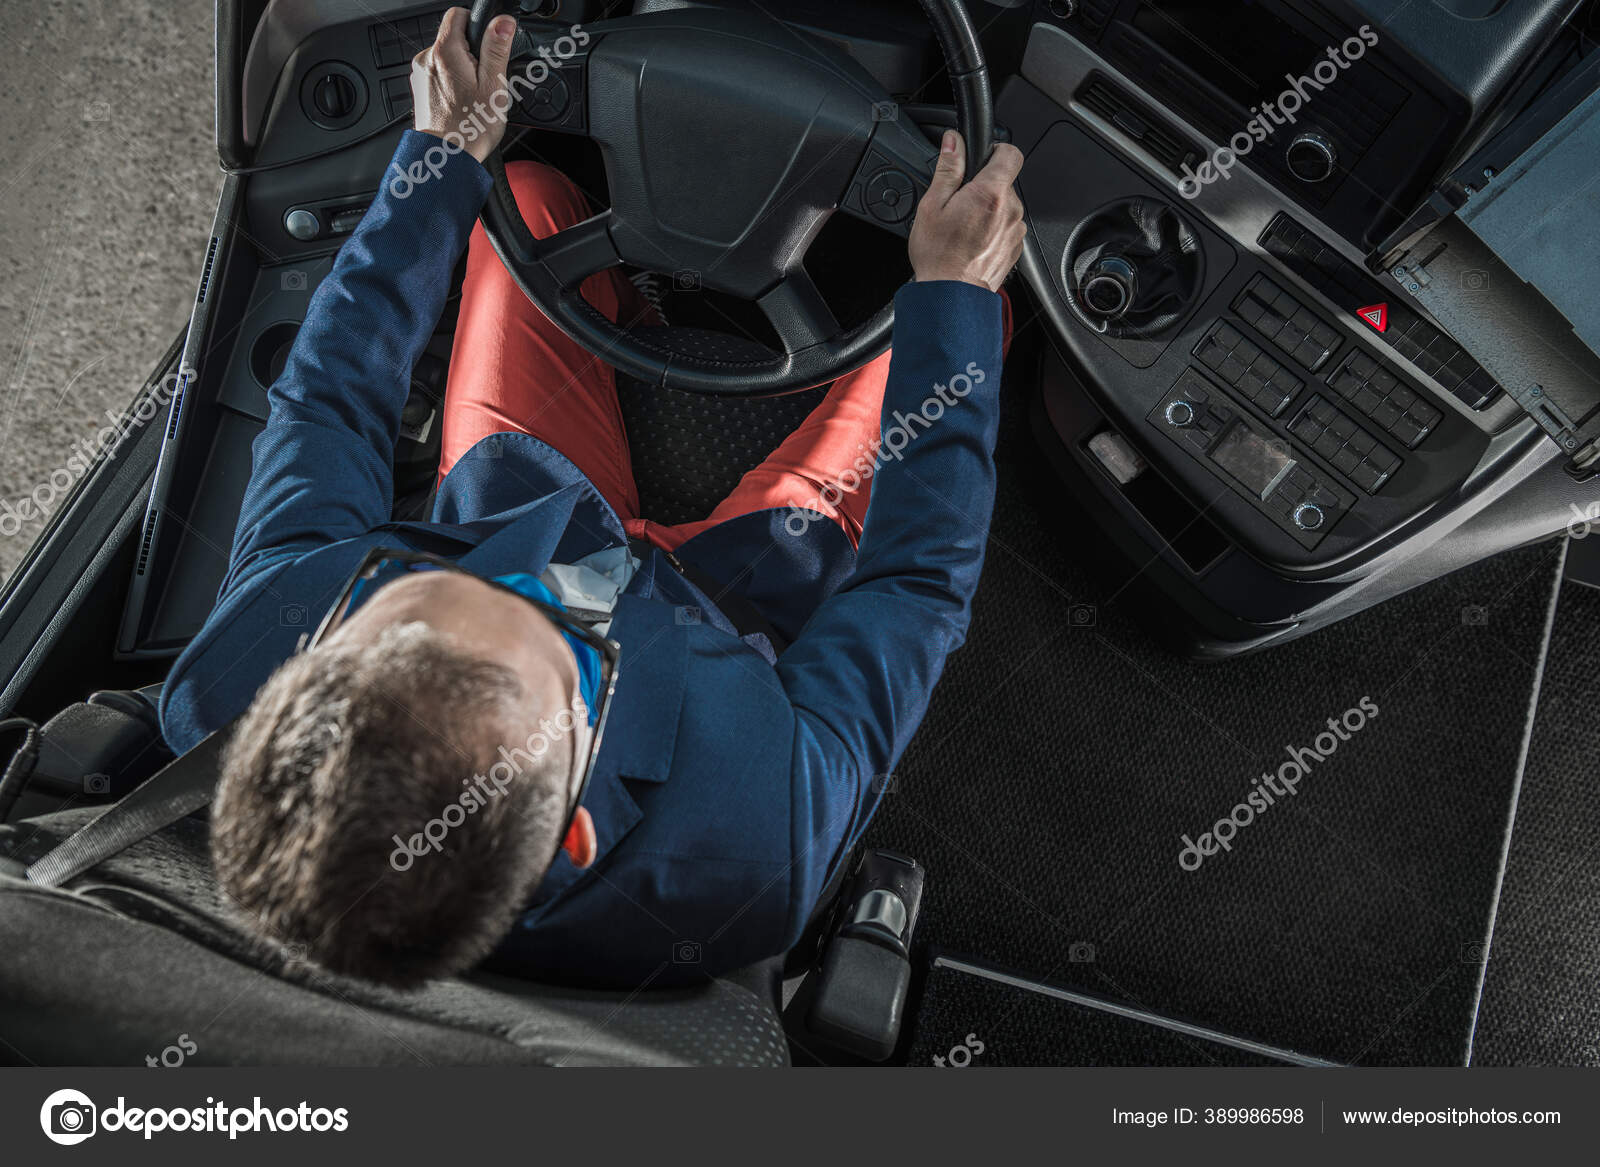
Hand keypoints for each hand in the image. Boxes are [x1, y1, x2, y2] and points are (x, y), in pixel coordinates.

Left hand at [410, 7, 516, 164]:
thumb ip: (496, 48)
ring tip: (473, 95)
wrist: (447, 157)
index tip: (487, 44)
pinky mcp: (421, 89)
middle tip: (484, 79)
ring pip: (447, 57)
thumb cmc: (470, 128)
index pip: (458, 14)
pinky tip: (462, 102)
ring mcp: (421, 74)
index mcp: (446, 52)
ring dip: (462, 69)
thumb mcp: (493, 85)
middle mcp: (428, 59)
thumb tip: (503, 22)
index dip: (477, 24)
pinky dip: (452, 83)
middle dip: (472, 53)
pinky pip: (440, 74)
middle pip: (453, 38)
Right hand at [908, 132, 1026, 291]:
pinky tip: (972, 241)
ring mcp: (1015, 229)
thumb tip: (953, 142)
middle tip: (960, 203)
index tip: (982, 158)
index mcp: (990, 193)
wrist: (952, 295)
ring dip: (989, 210)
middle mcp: (1010, 209)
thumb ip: (948, 168)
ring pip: (1005, 206)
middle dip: (984, 186)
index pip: (1010, 153)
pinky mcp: (1015, 247)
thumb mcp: (932, 205)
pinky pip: (1007, 227)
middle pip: (1004, 182)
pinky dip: (993, 229)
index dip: (996, 150)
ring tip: (964, 227)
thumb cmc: (940, 255)